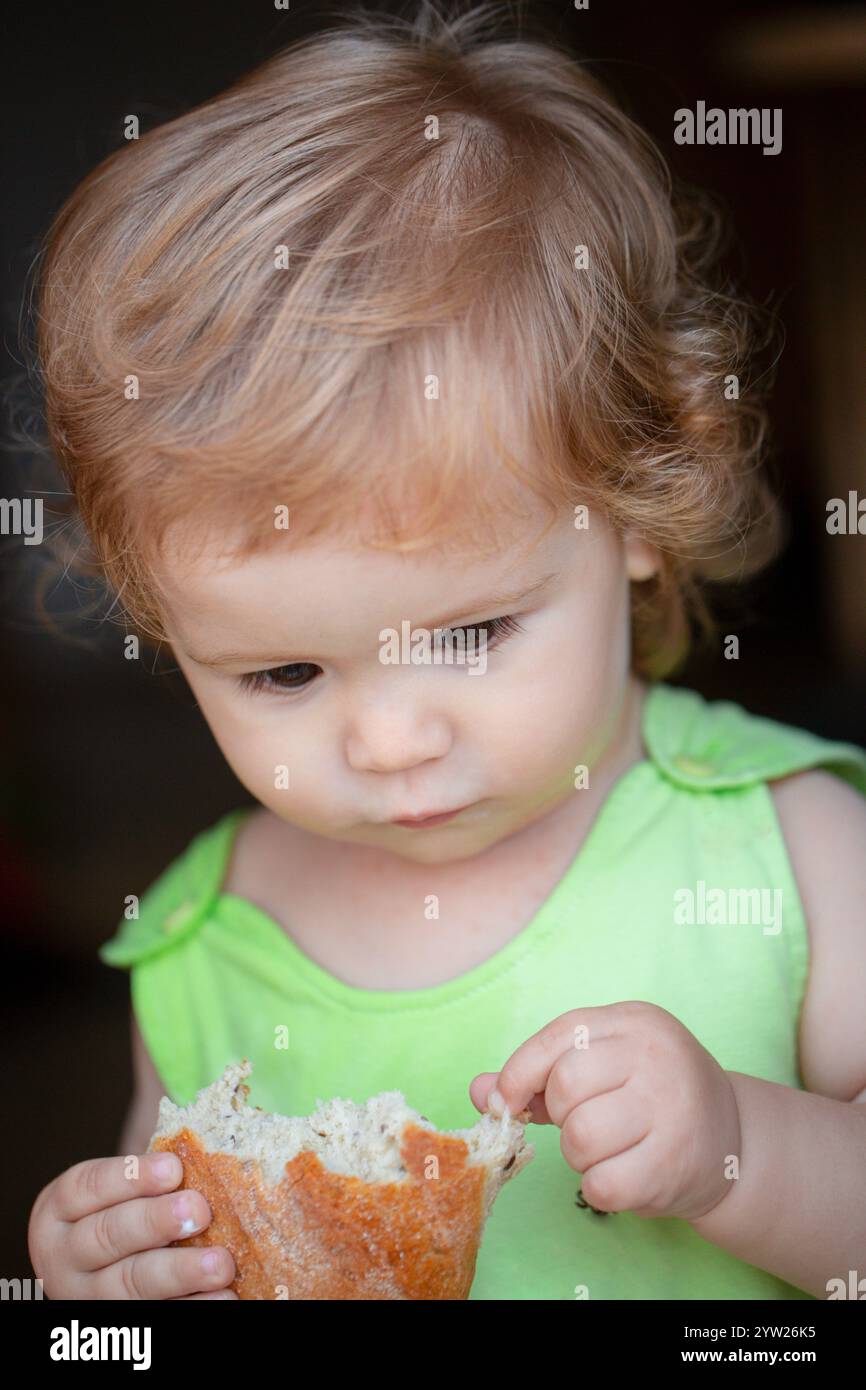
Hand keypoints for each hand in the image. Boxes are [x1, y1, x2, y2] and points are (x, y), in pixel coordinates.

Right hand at [28, 1151, 237, 1298]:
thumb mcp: (118, 1188)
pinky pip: (153, 1315)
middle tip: (199, 1211)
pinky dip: (191, 1305)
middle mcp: (63, 1256)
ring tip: (220, 1263)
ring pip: (129, 1284)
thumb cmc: (123, 1209)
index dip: (132, 1176)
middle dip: (156, 1222)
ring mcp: (86, 1296)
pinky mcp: (115, 1323)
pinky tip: (223, 1296)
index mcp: (60, 1210)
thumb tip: (204, 1150)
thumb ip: (153, 1172)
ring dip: (179, 1272)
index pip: (90, 1186)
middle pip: (108, 1236)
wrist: (97, 1268)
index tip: (174, 1168)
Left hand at [470, 1001, 740, 1220]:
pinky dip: (599, 1187)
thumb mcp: (603, 1066)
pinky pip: (603, 1184)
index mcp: (634, 1022)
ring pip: (581, 1138)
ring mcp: (672, 1109)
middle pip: (567, 1086)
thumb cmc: (650, 1096)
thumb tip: (479, 1091)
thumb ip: (539, 1075)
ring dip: (579, 1154)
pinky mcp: (675, 1164)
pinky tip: (623, 1175)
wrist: (731, 1139)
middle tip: (584, 1122)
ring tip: (607, 1149)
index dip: (522, 1071)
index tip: (509, 1099)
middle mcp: (657, 1056)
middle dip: (561, 1115)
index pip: (561, 1036)